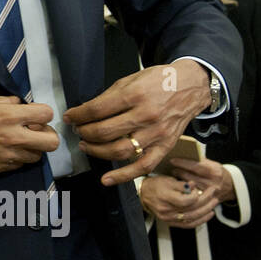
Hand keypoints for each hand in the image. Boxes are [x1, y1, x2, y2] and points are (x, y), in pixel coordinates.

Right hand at [0, 96, 57, 171]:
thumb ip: (5, 103)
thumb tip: (19, 106)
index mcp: (8, 116)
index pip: (47, 114)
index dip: (42, 112)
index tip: (34, 113)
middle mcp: (12, 138)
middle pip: (51, 143)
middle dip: (46, 134)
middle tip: (33, 130)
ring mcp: (5, 156)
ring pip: (36, 156)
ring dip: (31, 148)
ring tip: (15, 140)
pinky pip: (17, 165)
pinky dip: (15, 157)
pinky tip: (0, 149)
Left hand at [64, 60, 210, 185]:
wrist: (190, 86)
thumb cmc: (158, 81)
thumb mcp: (130, 80)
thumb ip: (108, 97)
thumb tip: (85, 112)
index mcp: (134, 95)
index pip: (97, 110)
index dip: (78, 115)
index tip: (70, 117)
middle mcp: (146, 115)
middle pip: (105, 132)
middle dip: (85, 133)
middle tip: (78, 131)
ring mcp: (156, 133)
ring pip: (119, 151)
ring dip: (97, 151)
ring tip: (86, 146)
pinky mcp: (165, 146)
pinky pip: (143, 166)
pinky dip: (123, 176)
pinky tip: (106, 179)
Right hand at [139, 168, 215, 227]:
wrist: (144, 194)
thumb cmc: (155, 185)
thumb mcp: (168, 180)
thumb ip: (182, 184)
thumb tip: (194, 185)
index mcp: (165, 197)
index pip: (186, 200)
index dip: (196, 195)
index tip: (199, 188)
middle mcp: (167, 210)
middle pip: (191, 208)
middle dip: (206, 201)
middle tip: (213, 193)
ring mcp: (169, 218)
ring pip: (192, 217)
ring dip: (206, 210)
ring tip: (214, 204)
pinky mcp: (171, 222)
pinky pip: (189, 224)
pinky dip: (200, 220)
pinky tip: (208, 215)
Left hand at [169, 156, 235, 213]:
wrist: (231, 187)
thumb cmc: (218, 173)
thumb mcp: (213, 164)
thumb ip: (200, 161)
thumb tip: (183, 154)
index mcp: (214, 170)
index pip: (195, 166)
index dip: (182, 163)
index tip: (172, 160)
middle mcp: (213, 182)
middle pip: (190, 177)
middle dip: (178, 172)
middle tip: (171, 169)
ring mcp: (210, 193)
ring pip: (189, 187)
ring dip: (179, 181)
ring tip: (174, 176)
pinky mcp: (207, 201)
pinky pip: (191, 196)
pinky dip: (185, 190)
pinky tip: (180, 186)